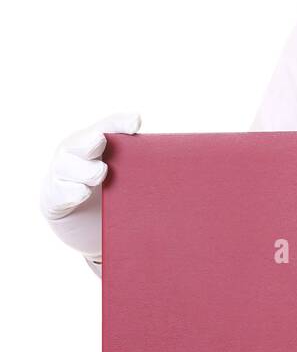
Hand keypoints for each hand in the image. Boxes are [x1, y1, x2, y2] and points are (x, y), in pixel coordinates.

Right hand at [39, 110, 140, 257]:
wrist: (92, 230)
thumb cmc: (118, 197)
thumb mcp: (133, 181)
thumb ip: (147, 169)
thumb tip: (188, 169)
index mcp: (98, 143)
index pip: (108, 126)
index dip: (119, 122)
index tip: (136, 122)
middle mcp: (77, 154)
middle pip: (80, 142)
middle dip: (90, 141)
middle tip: (101, 141)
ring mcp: (62, 175)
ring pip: (66, 165)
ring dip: (82, 169)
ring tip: (100, 173)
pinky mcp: (53, 199)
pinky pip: (58, 193)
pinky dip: (70, 192)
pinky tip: (82, 193)